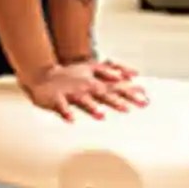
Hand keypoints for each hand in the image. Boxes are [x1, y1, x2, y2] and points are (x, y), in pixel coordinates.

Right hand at [20, 63, 147, 121]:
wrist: (43, 76)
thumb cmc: (71, 74)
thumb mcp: (92, 68)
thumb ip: (113, 70)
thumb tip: (134, 73)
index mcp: (94, 80)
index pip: (115, 85)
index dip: (130, 90)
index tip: (145, 95)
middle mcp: (85, 86)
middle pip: (102, 93)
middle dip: (116, 100)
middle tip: (129, 108)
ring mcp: (71, 92)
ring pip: (82, 100)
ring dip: (91, 107)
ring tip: (101, 115)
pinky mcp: (56, 99)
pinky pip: (61, 107)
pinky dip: (65, 113)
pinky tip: (71, 119)